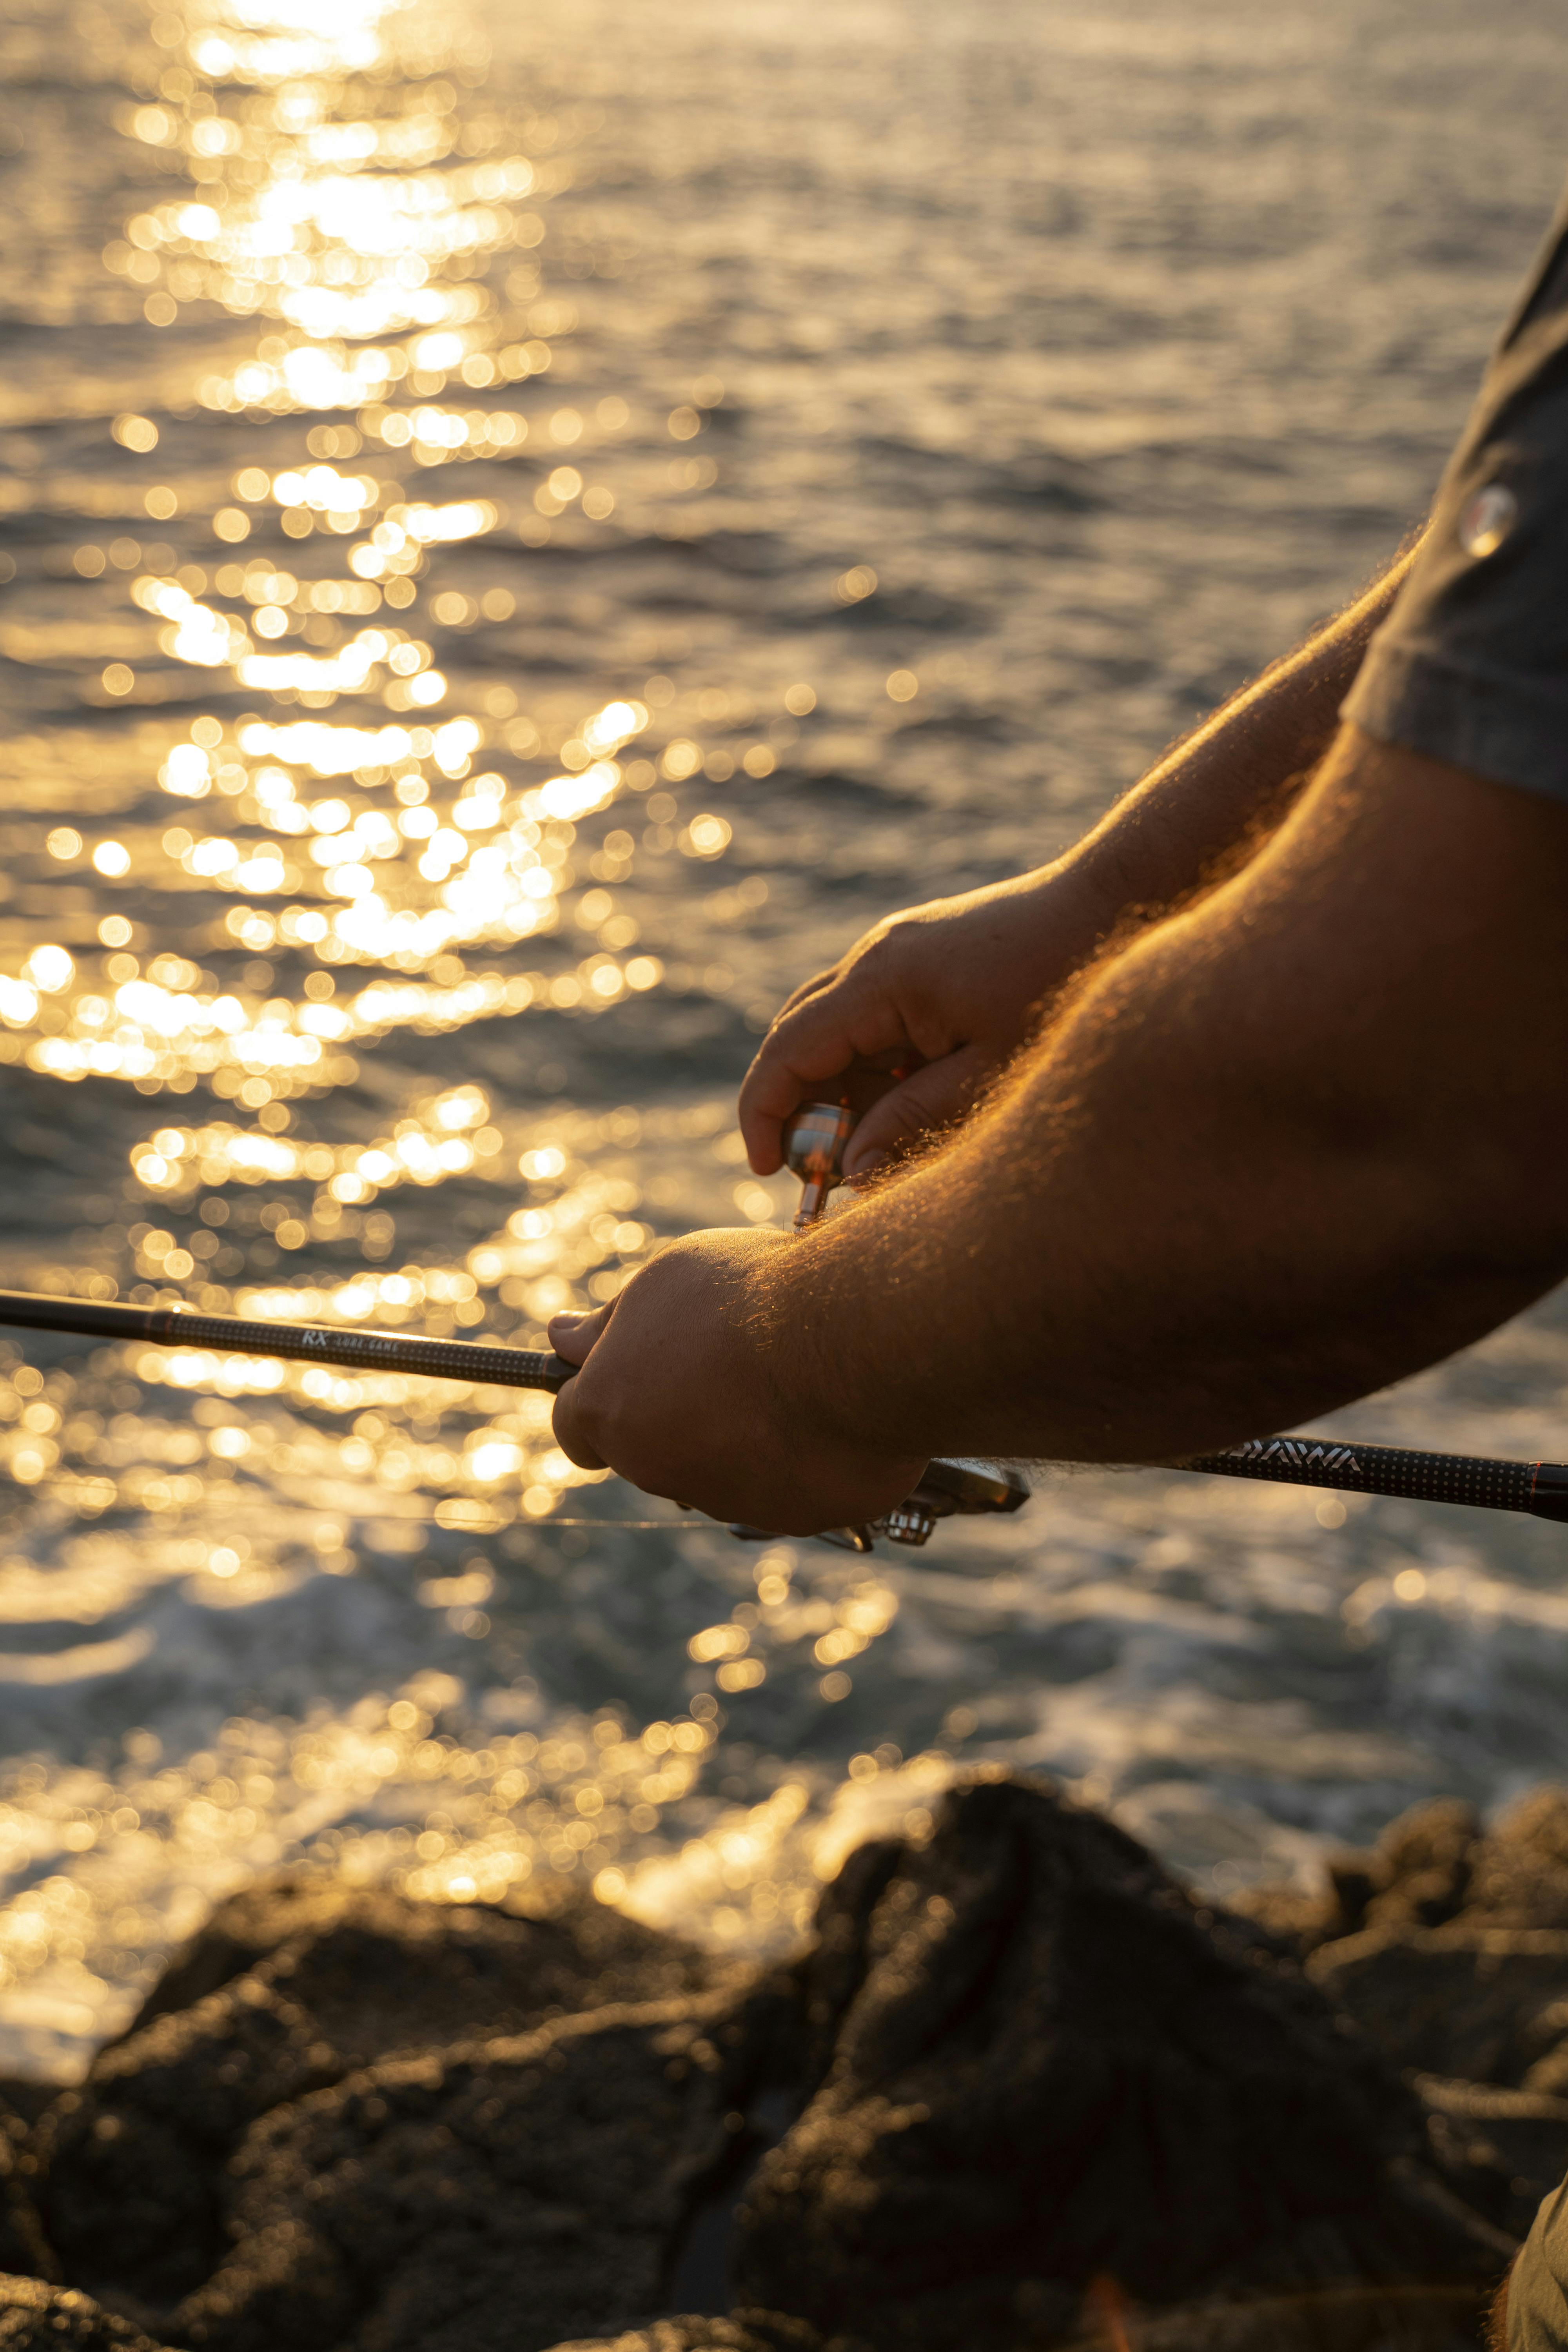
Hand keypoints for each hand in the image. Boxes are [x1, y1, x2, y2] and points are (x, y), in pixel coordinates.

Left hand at [548, 1228, 925, 1534]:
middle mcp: (656, 1469)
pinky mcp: (794, 1517)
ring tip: (788, 1374)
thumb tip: (562, 1337)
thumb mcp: (665, 1279)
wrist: (858, 1338)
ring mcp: (726, 1500)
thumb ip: (610, 1321)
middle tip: (730, 1356)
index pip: (575, 1426)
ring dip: (740, 1435)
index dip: (602, 1397)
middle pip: (651, 1448)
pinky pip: (787, 1486)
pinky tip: (827, 1409)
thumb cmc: (754, 1296)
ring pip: (720, 1471)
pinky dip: (800, 1456)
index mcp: (610, 1410)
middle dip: (678, 1412)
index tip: (633, 1373)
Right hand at [738, 862, 1113, 1179]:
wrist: (1115, 900)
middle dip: (799, 1110)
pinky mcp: (924, 956)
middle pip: (800, 1038)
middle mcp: (875, 956)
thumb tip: (855, 1172)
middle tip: (820, 1175)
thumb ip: (916, 1122)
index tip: (766, 1170)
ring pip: (837, 1029)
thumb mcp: (991, 1071)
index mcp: (882, 979)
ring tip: (874, 1146)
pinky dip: (874, 1065)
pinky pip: (875, 1017)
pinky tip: (911, 1103)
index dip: (767, 1114)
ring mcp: (898, 951)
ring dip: (841, 1089)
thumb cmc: (1064, 986)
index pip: (789, 1050)